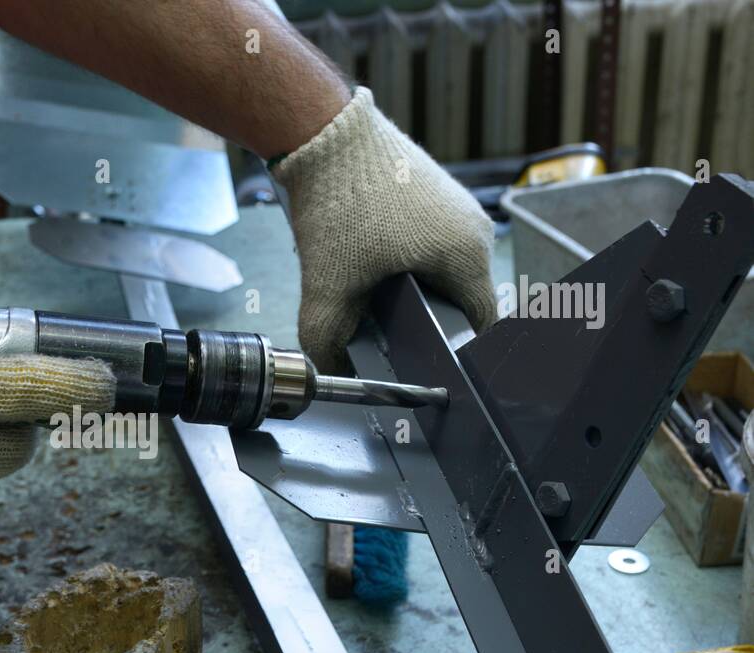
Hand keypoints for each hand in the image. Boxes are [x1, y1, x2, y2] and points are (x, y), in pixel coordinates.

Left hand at [273, 87, 496, 373]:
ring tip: (371, 290)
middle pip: (456, 299)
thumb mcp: (328, 284)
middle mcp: (475, 230)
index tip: (423, 361)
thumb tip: (330, 370)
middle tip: (381, 327)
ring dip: (408, 286)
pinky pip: (427, 243)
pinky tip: (369, 261)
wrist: (323, 132)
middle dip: (419, 318)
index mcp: (468, 255)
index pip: (478, 325)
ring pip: (439, 270)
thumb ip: (328, 339)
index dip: (450, 350)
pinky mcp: (434, 194)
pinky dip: (402, 258)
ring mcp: (457, 208)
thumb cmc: (339, 199)